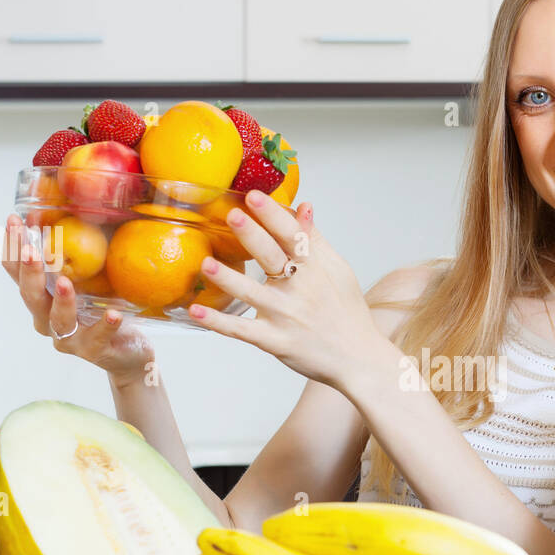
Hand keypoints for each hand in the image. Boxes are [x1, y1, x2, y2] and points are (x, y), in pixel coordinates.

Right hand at [2, 214, 154, 382]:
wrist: (128, 351)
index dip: (12, 248)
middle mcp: (47, 319)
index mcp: (41, 298)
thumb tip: (75, 205)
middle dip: (29, 273)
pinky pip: (98, 338)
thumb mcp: (88, 279)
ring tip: (65, 282)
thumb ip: (76, 254)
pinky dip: (104, 325)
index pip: (17, 272)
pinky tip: (113, 314)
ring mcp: (70, 339)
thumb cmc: (103, 308)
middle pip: (30, 297)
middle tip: (31, 251)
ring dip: (61, 301)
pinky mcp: (94, 350)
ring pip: (58, 321)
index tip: (14, 221)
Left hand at [188, 193, 391, 389]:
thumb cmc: (347, 312)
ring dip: (228, 279)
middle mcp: (300, 289)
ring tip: (207, 263)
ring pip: (252, 294)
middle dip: (253, 236)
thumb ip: (316, 240)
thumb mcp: (338, 271)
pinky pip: (242, 330)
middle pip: (273, 257)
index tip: (253, 195)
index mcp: (315, 268)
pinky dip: (218, 322)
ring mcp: (286, 316)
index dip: (272, 214)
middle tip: (233, 215)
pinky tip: (196, 311)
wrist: (358, 358)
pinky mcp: (276, 341)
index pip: (292, 234)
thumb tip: (303, 207)